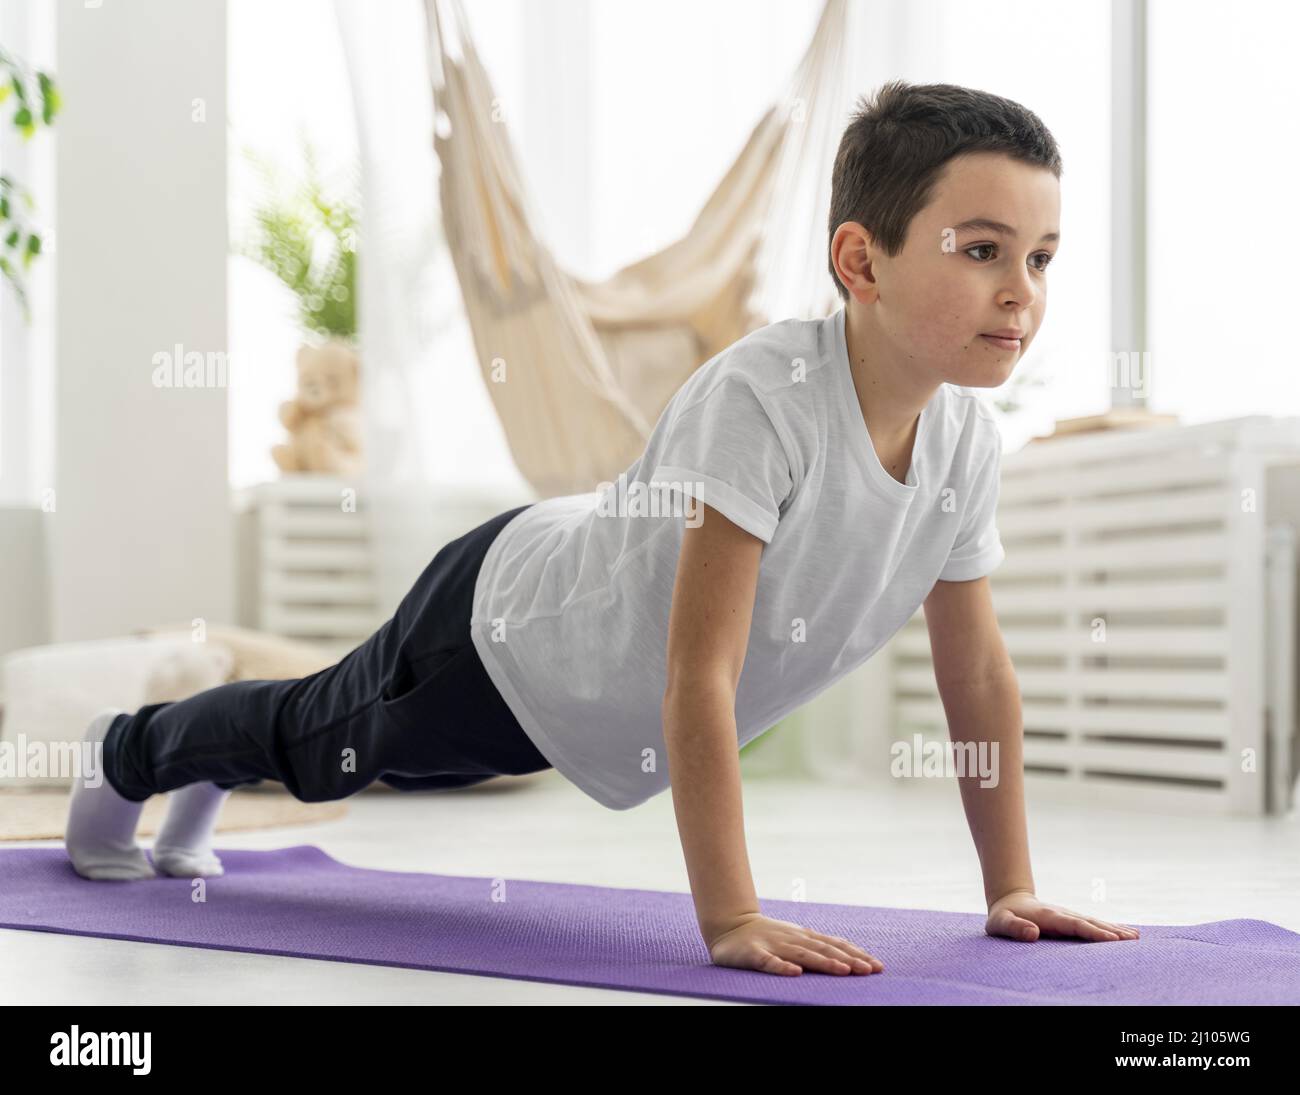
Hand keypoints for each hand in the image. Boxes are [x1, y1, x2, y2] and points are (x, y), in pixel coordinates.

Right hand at [706, 913, 883, 975]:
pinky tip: (794, 974)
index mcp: (804, 937)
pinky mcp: (754, 954)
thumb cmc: (766, 936)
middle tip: (868, 970)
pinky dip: (781, 967)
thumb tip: (848, 954)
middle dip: (847, 960)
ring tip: (842, 970)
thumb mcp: (794, 938)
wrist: (730, 926)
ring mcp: (774, 946)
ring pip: (802, 954)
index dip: (856, 954)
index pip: (834, 945)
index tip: (876, 966)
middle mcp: (793, 939)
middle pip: (824, 949)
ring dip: (824, 962)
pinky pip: (768, 961)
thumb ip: (817, 946)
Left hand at [986, 889, 1139, 942]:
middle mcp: (1063, 914)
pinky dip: (1110, 928)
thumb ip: (1014, 928)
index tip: (1111, 938)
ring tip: (1136, 937)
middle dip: (1111, 931)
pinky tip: (1126, 934)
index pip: (1074, 925)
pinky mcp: (1071, 920)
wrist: (1009, 900)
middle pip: (1090, 922)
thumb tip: (1033, 933)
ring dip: (1115, 929)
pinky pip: (1093, 924)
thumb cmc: (1003, 917)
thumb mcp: (1000, 923)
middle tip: (1133, 939)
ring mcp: (1069, 916)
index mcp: (1049, 917)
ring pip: (1095, 922)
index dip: (1092, 932)